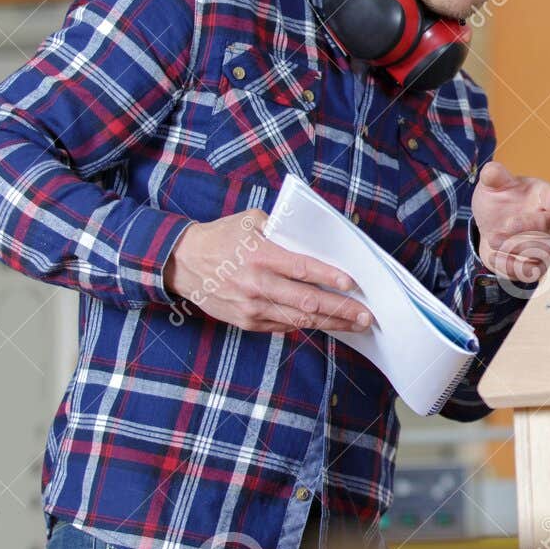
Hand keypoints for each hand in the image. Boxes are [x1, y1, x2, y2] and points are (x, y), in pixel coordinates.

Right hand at [164, 210, 372, 333]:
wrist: (182, 263)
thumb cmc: (221, 238)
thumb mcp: (251, 221)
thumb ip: (283, 229)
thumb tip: (316, 238)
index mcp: (260, 256)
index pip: (302, 269)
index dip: (329, 277)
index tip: (352, 284)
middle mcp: (257, 285)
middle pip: (307, 302)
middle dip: (341, 310)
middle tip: (367, 315)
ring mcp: (252, 308)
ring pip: (299, 320)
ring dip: (332, 324)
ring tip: (357, 324)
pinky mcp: (247, 322)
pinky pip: (284, 327)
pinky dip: (308, 325)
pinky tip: (328, 324)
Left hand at [472, 161, 549, 283]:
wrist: (491, 227)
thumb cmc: (498, 201)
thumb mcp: (492, 185)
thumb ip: (493, 176)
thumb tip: (490, 170)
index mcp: (544, 196)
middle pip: (548, 227)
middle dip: (523, 229)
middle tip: (500, 228)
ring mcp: (548, 245)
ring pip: (541, 252)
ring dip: (513, 248)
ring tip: (493, 240)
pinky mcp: (539, 266)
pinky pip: (530, 271)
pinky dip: (508, 264)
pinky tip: (495, 253)